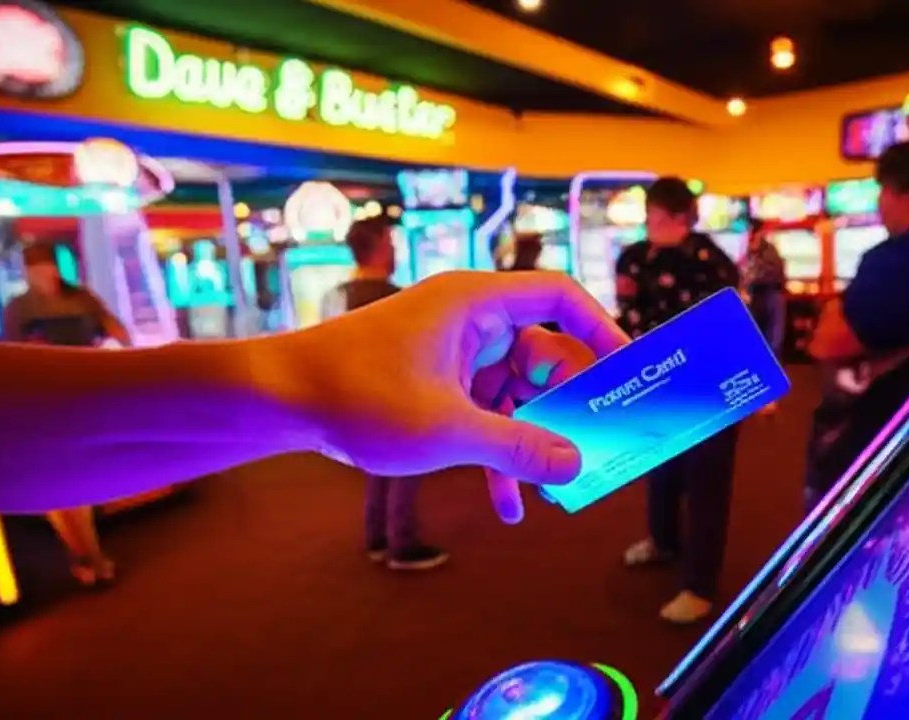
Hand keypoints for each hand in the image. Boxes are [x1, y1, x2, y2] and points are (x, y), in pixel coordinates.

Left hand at [286, 271, 627, 523]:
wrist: (280, 401)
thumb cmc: (357, 396)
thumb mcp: (448, 429)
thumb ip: (517, 446)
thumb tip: (576, 463)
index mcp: (477, 304)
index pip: (559, 297)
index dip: (601, 329)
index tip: (628, 372)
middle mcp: (471, 321)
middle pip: (545, 354)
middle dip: (566, 407)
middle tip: (595, 448)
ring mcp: (454, 354)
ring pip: (516, 395)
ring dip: (530, 442)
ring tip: (554, 492)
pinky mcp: (437, 385)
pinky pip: (483, 414)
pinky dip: (495, 452)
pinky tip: (507, 506)